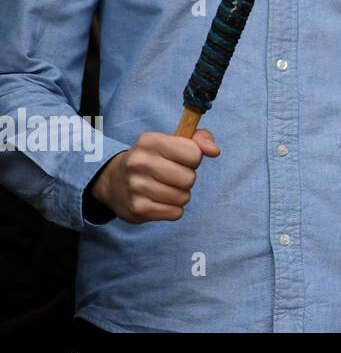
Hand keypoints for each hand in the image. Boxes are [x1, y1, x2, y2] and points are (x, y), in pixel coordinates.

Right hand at [92, 130, 219, 223]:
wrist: (113, 182)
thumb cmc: (153, 159)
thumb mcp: (171, 142)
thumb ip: (199, 140)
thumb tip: (215, 151)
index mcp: (150, 141)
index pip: (194, 154)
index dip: (193, 158)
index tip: (181, 159)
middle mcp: (139, 162)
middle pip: (189, 178)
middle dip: (187, 179)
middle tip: (172, 176)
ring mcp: (136, 187)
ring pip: (183, 197)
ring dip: (180, 195)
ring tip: (165, 188)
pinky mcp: (137, 209)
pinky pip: (175, 213)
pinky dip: (173, 209)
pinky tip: (159, 201)